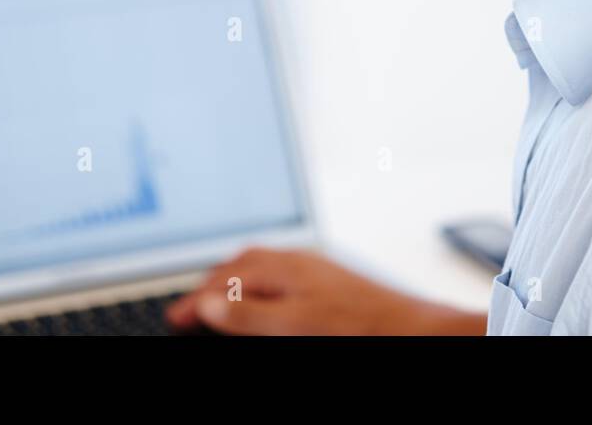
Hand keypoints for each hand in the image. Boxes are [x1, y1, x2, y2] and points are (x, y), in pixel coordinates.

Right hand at [164, 247, 485, 335]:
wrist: (415, 329)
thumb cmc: (362, 326)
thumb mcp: (296, 324)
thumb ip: (251, 315)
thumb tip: (210, 304)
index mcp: (284, 267)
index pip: (226, 280)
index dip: (197, 300)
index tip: (176, 318)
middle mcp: (299, 262)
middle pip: (240, 265)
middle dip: (212, 284)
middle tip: (189, 308)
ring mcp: (315, 270)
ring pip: (262, 266)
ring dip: (235, 279)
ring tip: (218, 298)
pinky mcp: (330, 282)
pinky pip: (282, 272)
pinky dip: (259, 282)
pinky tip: (266, 297)